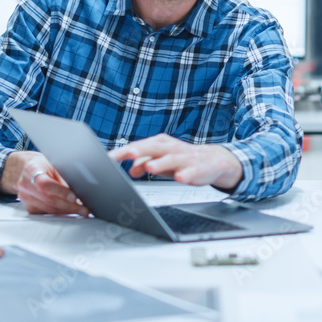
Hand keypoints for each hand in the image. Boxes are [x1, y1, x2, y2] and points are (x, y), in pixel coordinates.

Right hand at [8, 151, 88, 215]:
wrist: (23, 168)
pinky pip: (46, 212)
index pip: (45, 184)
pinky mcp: (29, 206)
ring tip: (81, 211)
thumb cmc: (40, 164)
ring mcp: (26, 197)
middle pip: (49, 200)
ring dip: (67, 211)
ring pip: (49, 209)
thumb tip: (79, 186)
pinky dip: (60, 212)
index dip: (60, 192)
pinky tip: (70, 211)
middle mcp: (26, 185)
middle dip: (70, 206)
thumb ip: (63, 174)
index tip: (74, 198)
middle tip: (85, 209)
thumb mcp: (52, 162)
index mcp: (32, 170)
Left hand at [109, 134, 242, 190]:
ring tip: (150, 167)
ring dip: (161, 162)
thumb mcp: (160, 161)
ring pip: (172, 159)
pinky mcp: (198, 169)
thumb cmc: (182, 159)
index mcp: (160, 144)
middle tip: (129, 154)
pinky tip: (180, 178)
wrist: (213, 160)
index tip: (109, 158)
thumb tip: (131, 169)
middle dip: (142, 150)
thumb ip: (144, 163)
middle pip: (154, 147)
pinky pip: (192, 172)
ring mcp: (185, 159)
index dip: (123, 152)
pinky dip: (186, 174)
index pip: (138, 146)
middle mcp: (171, 148)